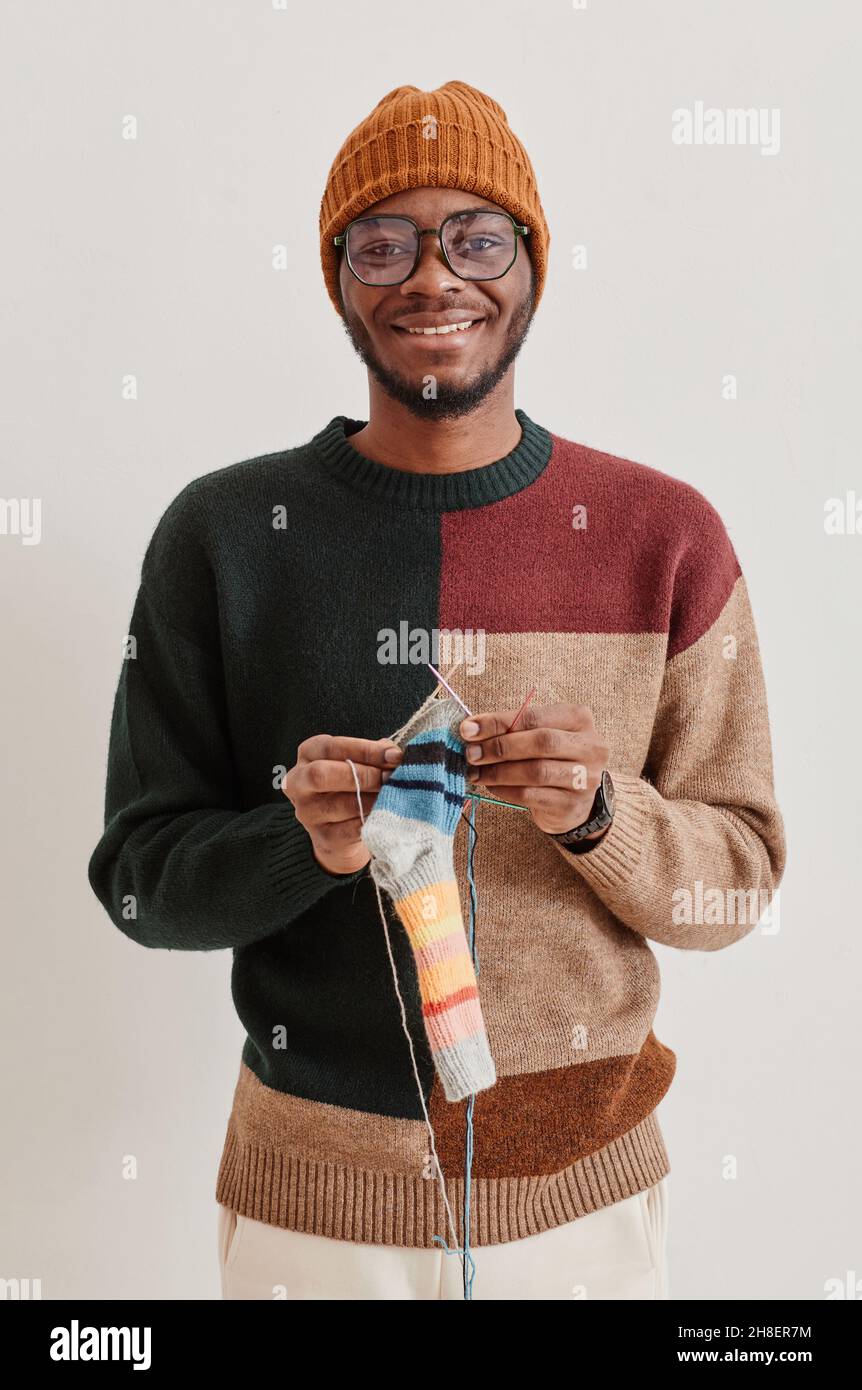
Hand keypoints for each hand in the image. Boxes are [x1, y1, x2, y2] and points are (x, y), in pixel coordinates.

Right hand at [282, 734, 402, 874]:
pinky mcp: (323, 838)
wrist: (341, 831)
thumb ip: (375, 755)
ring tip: (395, 795)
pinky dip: (373, 820)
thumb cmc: (352, 785)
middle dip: (363, 775)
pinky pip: (351, 828)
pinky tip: (387, 814)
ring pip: (341, 804)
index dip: (365, 750)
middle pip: (322, 775)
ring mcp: (307, 812)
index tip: (394, 755)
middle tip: (390, 778)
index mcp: (309, 754)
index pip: (331, 747)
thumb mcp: (358, 762)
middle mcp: (299, 782)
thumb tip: (396, 755)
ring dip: (373, 799)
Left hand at [458, 703, 609, 836]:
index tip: (468, 729)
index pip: (535, 716)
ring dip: (499, 771)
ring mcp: (584, 778)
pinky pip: (531, 795)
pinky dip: (505, 790)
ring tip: (476, 772)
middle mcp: (590, 747)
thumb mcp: (539, 735)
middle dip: (500, 747)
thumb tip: (470, 729)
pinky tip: (491, 785)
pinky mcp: (571, 804)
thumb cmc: (551, 758)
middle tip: (472, 753)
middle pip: (541, 742)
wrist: (574, 800)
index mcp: (579, 719)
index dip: (499, 722)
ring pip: (536, 771)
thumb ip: (512, 729)